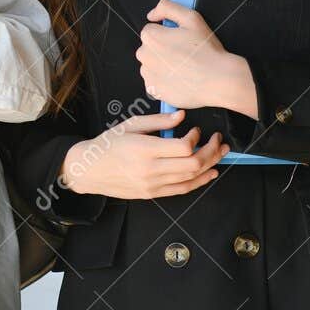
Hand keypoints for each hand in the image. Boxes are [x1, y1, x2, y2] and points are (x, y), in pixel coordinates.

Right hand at [60, 109, 226, 199]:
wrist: (89, 170)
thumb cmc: (108, 144)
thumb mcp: (130, 125)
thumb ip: (158, 121)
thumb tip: (182, 116)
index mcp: (145, 150)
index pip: (184, 147)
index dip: (196, 137)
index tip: (195, 129)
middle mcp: (151, 170)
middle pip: (193, 163)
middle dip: (212, 150)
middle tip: (218, 140)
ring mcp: (153, 185)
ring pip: (192, 177)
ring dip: (211, 164)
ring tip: (220, 153)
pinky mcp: (153, 194)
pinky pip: (183, 189)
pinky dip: (200, 181)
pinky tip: (211, 172)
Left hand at [137, 0, 237, 108]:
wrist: (218, 80)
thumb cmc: (206, 51)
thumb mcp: (191, 18)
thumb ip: (167, 7)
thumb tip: (152, 14)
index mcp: (151, 37)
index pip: (152, 30)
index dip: (168, 33)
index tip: (180, 39)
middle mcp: (144, 56)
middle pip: (150, 47)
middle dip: (163, 48)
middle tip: (184, 53)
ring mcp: (148, 75)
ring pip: (152, 64)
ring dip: (162, 64)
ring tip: (183, 66)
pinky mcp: (154, 90)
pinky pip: (155, 82)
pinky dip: (164, 80)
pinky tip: (180, 78)